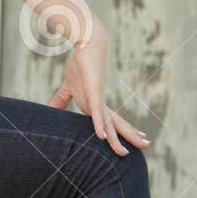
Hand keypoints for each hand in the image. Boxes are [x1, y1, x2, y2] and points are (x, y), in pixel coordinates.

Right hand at [47, 23, 150, 156]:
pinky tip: (104, 138)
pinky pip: (96, 112)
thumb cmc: (80, 64)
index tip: (139, 137)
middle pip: (118, 124)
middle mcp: (101, 103)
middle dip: (131, 136)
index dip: (124, 130)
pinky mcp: (93, 92)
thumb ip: (60, 100)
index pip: (114, 120)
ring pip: (109, 123)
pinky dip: (99, 125)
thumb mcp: (68, 87)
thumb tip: (50, 110)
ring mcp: (98, 98)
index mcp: (97, 104)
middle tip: (146, 146)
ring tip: (126, 153)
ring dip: (117, 139)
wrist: (86, 44)